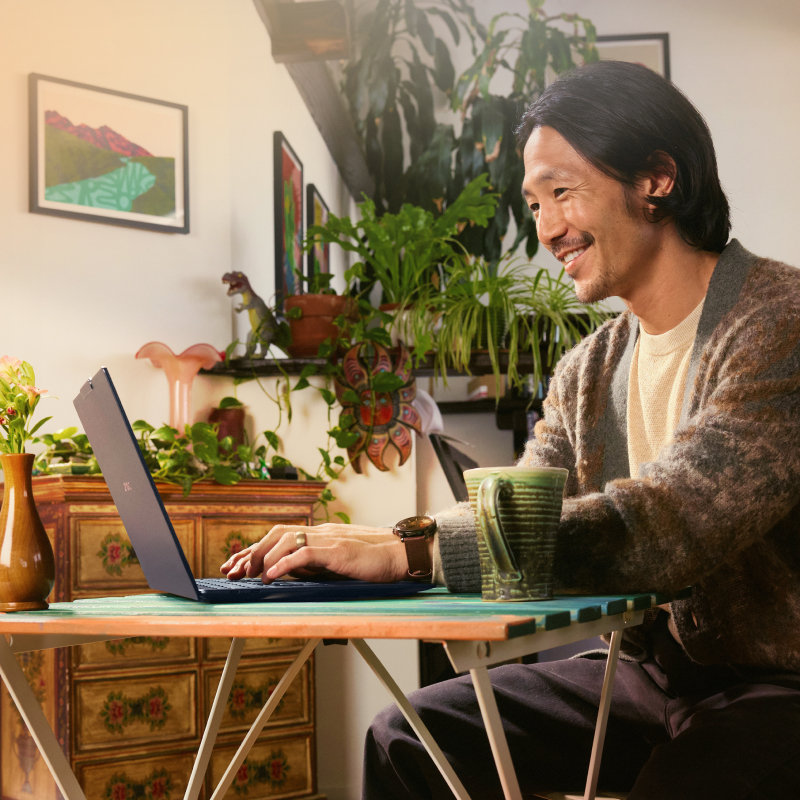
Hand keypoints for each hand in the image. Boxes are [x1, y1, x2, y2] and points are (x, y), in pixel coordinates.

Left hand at [220, 523, 408, 582]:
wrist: (403, 556)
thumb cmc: (375, 564)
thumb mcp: (338, 565)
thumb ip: (315, 566)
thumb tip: (288, 574)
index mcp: (320, 536)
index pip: (280, 537)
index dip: (255, 550)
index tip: (236, 564)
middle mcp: (321, 533)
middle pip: (277, 533)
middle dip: (252, 551)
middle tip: (233, 570)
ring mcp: (329, 539)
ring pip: (286, 539)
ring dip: (263, 557)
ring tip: (249, 575)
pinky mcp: (338, 550)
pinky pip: (305, 553)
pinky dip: (285, 564)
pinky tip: (272, 576)